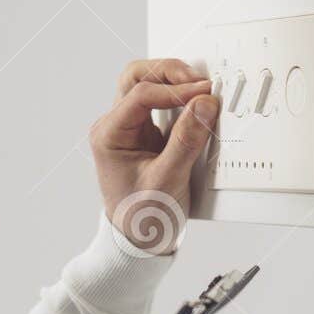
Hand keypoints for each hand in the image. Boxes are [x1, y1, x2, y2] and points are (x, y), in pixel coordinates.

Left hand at [90, 58, 219, 254]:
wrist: (139, 241)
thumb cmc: (143, 218)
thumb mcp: (167, 181)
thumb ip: (186, 141)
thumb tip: (204, 104)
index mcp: (109, 135)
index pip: (140, 95)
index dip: (175, 90)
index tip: (204, 94)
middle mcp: (115, 126)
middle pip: (137, 77)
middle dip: (169, 73)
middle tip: (200, 83)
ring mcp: (130, 128)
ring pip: (146, 84)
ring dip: (174, 81)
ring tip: (201, 91)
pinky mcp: (147, 133)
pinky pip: (160, 103)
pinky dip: (179, 98)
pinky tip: (196, 103)